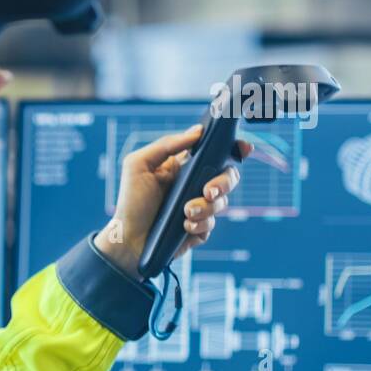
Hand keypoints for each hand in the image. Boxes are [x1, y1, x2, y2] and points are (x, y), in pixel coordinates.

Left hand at [94, 124, 252, 279]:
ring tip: (185, 212)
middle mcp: (195, 185)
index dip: (235, 148)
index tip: (243, 148)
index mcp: (184, 166)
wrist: (126, 238)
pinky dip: (199, 225)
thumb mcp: (139, 164)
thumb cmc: (131, 200)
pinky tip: (184, 225)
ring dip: (205, 207)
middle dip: (224, 183)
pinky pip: (210, 225)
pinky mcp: (199, 229)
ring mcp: (199, 207)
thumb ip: (166, 145)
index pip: (216, 152)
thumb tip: (198, 131)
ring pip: (221, 203)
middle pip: (228, 177)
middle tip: (208, 191)